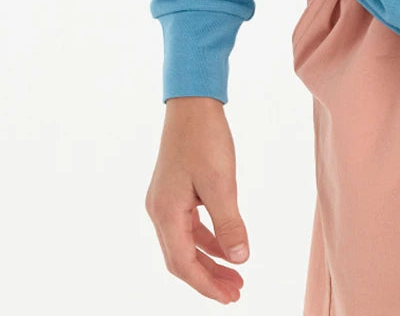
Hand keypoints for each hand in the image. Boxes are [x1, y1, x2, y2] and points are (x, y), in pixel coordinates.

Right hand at [145, 96, 250, 304]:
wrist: (192, 102)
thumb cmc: (204, 138)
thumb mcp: (221, 182)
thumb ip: (229, 223)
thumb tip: (240, 257)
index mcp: (166, 212)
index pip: (183, 263)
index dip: (206, 284)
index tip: (230, 296)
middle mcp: (159, 211)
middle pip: (181, 259)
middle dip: (208, 278)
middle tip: (236, 292)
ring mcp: (165, 201)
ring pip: (185, 244)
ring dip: (209, 260)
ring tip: (235, 275)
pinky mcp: (174, 191)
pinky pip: (189, 226)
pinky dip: (207, 239)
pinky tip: (226, 245)